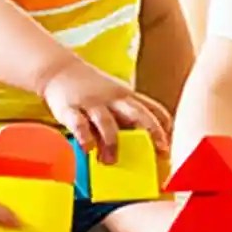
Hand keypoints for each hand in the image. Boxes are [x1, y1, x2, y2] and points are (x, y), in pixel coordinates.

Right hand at [41, 57, 171, 162]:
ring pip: (107, 122)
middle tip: (161, 150)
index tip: (172, 144)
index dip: (165, 126)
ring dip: (112, 143)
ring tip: (111, 161)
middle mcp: (113, 99)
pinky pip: (79, 124)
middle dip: (152, 131)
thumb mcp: (116, 97)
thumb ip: (128, 118)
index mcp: (127, 97)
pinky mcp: (70, 109)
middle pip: (137, 113)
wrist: (59, 70)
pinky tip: (87, 149)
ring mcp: (92, 103)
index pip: (153, 109)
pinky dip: (84, 137)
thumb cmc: (92, 90)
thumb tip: (145, 146)